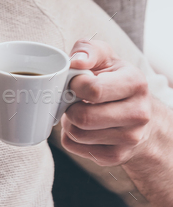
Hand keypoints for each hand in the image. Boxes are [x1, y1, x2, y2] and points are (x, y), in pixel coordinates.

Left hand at [60, 39, 152, 165]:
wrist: (138, 114)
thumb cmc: (115, 80)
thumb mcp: (106, 58)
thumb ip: (88, 50)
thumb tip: (75, 61)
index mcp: (135, 83)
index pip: (93, 90)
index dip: (74, 85)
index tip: (75, 83)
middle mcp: (138, 113)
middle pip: (83, 118)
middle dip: (69, 107)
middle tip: (73, 100)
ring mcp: (129, 138)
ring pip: (76, 134)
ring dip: (68, 122)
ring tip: (79, 111)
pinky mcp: (116, 156)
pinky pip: (74, 147)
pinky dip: (70, 136)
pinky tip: (83, 127)